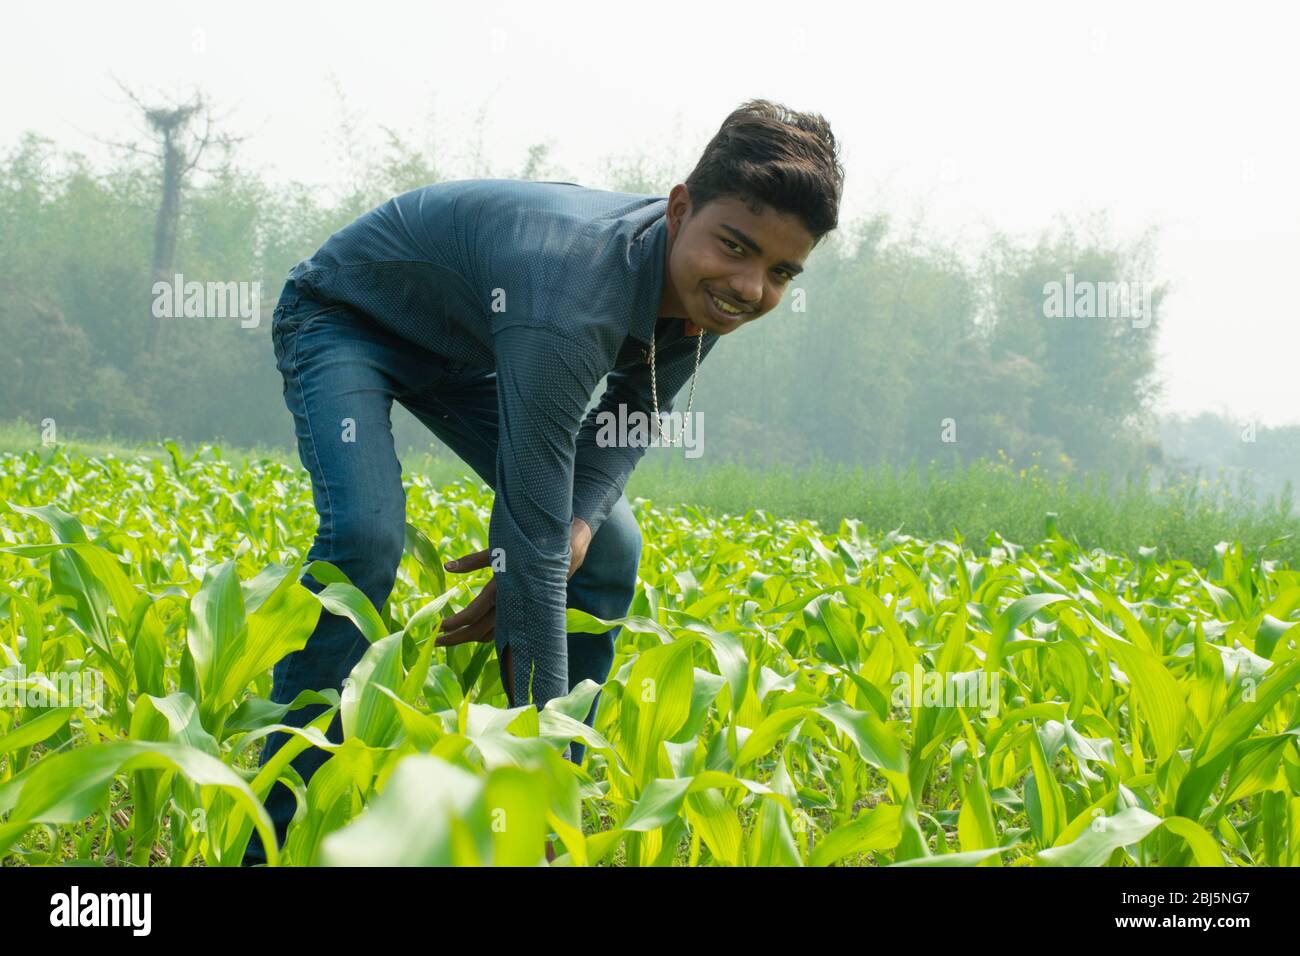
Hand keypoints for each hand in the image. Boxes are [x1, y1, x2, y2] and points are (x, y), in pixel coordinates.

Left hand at [434, 516, 593, 650]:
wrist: (566, 551)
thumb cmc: (528, 546)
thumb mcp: (498, 550)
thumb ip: (472, 561)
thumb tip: (448, 568)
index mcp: (501, 589)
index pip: (472, 615)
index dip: (453, 623)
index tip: (436, 626)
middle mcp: (510, 605)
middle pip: (477, 632)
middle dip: (455, 638)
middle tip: (434, 641)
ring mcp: (519, 612)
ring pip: (490, 635)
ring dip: (469, 639)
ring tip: (449, 639)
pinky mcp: (524, 613)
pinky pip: (501, 631)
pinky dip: (485, 635)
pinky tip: (474, 634)